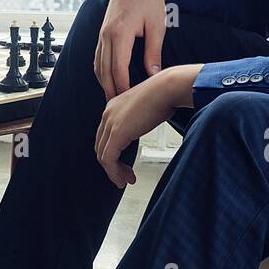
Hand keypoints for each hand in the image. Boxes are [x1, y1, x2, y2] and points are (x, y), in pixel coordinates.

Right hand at [94, 0, 172, 100]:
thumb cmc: (150, 1)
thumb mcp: (157, 27)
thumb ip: (153, 52)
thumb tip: (152, 75)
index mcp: (120, 33)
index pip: (118, 69)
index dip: (122, 88)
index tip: (128, 102)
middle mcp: (106, 35)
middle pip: (104, 71)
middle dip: (111, 91)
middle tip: (117, 109)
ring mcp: (102, 33)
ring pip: (98, 65)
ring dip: (104, 83)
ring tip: (113, 99)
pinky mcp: (102, 32)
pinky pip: (98, 57)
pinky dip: (102, 71)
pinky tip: (109, 80)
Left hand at [94, 64, 200, 187]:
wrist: (168, 88)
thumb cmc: (164, 95)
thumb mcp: (145, 108)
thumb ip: (137, 119)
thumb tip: (140, 129)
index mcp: (113, 107)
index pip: (105, 136)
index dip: (112, 154)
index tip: (124, 165)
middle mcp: (108, 114)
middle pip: (101, 147)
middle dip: (112, 165)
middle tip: (124, 176)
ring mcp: (110, 123)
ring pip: (103, 156)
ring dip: (114, 172)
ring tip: (126, 180)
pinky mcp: (117, 133)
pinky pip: (108, 159)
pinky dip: (114, 173)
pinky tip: (124, 179)